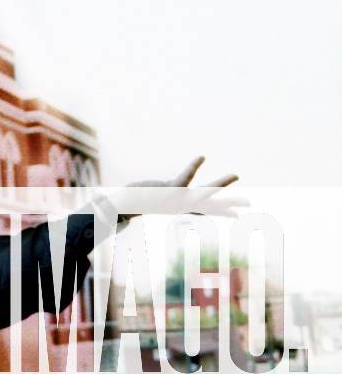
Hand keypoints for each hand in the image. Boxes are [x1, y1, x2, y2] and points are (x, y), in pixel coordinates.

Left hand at [99, 156, 244, 222]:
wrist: (124, 203)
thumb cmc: (138, 198)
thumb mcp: (151, 198)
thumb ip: (158, 195)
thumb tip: (157, 192)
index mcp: (181, 206)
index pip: (205, 210)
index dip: (222, 212)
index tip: (239, 216)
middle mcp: (183, 205)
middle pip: (211, 204)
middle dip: (230, 204)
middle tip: (249, 204)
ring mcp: (179, 199)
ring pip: (204, 192)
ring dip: (221, 184)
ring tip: (237, 175)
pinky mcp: (171, 189)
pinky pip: (185, 176)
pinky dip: (193, 166)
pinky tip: (202, 156)